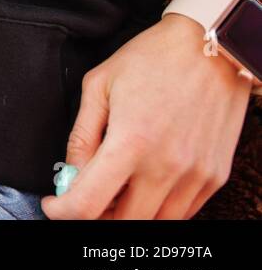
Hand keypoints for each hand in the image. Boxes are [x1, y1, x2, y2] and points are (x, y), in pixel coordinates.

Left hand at [41, 0, 253, 219]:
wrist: (211, 46)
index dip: (63, 211)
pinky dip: (158, 208)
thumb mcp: (99, 85)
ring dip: (127, 215)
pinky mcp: (215, 176)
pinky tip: (143, 185)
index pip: (88, 204)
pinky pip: (182, 212)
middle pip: (121, 222)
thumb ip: (82, 134)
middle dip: (94, 215)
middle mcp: (166, 167)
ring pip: (154, 222)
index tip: (55, 204)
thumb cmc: (151, 58)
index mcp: (131, 142)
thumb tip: (71, 171)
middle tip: (83, 195)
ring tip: (113, 189)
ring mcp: (195, 175)